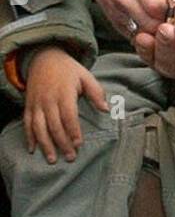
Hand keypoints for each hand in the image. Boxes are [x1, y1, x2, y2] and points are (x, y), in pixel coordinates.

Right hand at [24, 48, 108, 163]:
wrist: (43, 58)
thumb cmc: (68, 70)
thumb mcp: (85, 75)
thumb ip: (96, 92)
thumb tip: (106, 109)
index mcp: (64, 93)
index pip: (68, 115)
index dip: (73, 130)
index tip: (78, 144)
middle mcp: (48, 99)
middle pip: (54, 125)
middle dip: (62, 143)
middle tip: (71, 157)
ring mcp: (36, 103)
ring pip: (39, 127)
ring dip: (45, 144)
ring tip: (53, 159)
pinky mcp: (28, 105)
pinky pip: (27, 123)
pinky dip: (29, 137)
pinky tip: (32, 149)